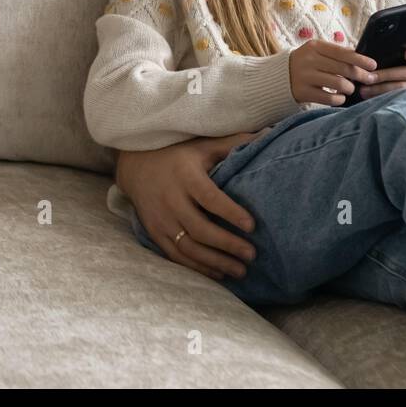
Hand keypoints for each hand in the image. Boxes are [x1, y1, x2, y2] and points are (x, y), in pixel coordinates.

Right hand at [116, 128, 270, 280]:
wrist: (135, 164)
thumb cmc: (178, 153)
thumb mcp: (204, 144)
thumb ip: (235, 141)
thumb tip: (270, 132)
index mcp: (185, 176)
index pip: (210, 198)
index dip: (230, 213)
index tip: (252, 226)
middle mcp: (171, 199)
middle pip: (200, 229)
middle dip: (227, 245)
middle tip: (252, 255)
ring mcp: (160, 219)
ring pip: (188, 248)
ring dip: (215, 262)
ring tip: (240, 271)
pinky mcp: (155, 233)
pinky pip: (176, 256)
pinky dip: (198, 267)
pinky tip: (218, 273)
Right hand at [289, 38, 377, 105]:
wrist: (278, 77)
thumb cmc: (305, 63)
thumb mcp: (316, 51)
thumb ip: (336, 52)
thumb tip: (361, 58)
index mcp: (315, 46)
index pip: (343, 53)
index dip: (360, 60)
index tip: (373, 65)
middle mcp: (310, 60)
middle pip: (343, 69)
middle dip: (360, 75)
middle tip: (369, 79)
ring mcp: (305, 76)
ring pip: (338, 84)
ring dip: (349, 88)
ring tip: (350, 88)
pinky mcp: (302, 92)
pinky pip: (329, 98)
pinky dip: (339, 99)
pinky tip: (340, 97)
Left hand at [358, 47, 405, 98]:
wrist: (405, 94)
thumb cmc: (397, 73)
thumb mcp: (399, 64)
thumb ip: (392, 59)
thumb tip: (372, 59)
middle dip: (385, 75)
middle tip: (368, 77)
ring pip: (401, 88)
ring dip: (380, 89)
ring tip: (364, 90)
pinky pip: (398, 100)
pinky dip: (382, 99)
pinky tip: (371, 99)